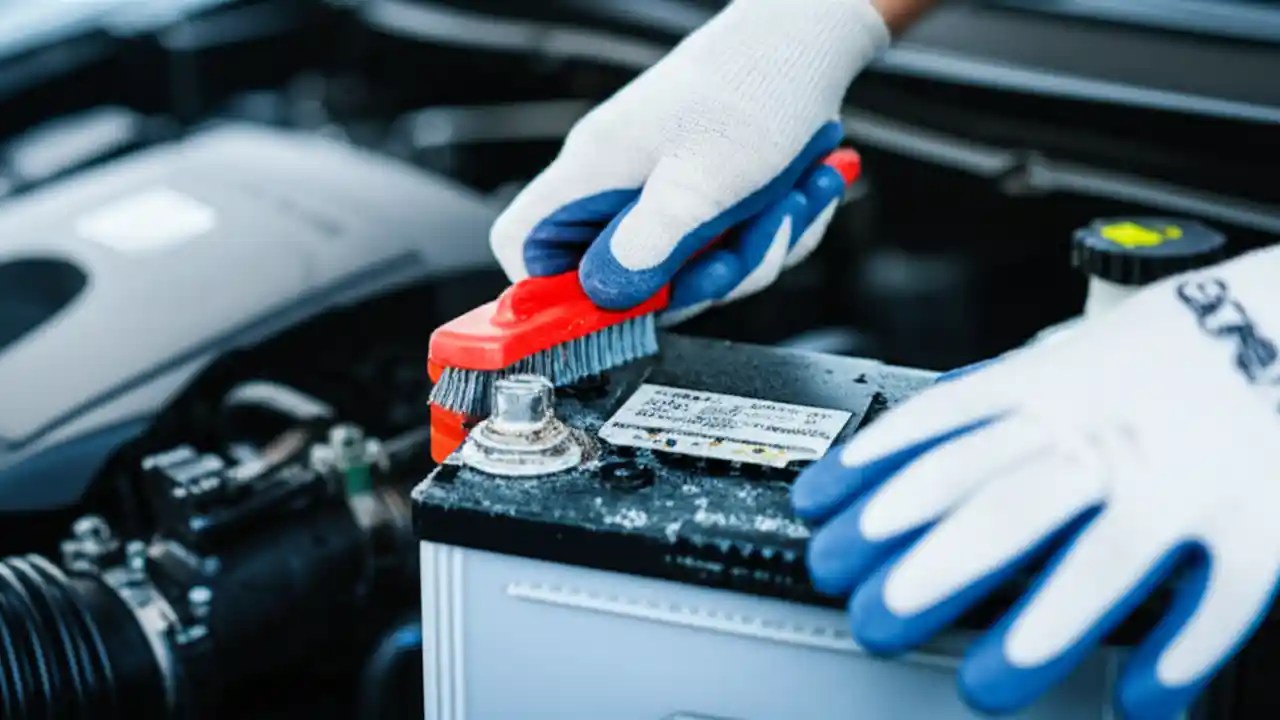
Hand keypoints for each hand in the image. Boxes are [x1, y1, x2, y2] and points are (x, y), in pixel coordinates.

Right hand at [489, 0, 887, 322]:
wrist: (810, 43)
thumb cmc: (753, 89)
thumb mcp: (702, 182)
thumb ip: (648, 246)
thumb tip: (606, 295)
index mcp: (593, 173)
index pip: (524, 245)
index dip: (552, 291)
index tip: (614, 308)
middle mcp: (617, 180)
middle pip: (625, 275)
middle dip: (697, 278)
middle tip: (736, 254)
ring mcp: (660, 185)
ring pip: (689, 265)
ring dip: (751, 250)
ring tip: (785, 204)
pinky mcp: (703, 187)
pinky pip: (727, 243)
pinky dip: (769, 228)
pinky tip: (797, 194)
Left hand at [793, 246, 1279, 717]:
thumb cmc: (1157, 353)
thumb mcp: (1060, 357)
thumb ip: (988, 405)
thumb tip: (889, 456)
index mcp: (1050, 388)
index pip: (945, 432)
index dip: (877, 480)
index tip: (821, 520)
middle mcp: (1108, 434)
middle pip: (1010, 504)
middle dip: (935, 567)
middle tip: (876, 616)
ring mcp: (1185, 478)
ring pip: (1108, 558)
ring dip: (1043, 626)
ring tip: (984, 684)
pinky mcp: (1261, 520)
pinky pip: (1220, 596)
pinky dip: (1181, 649)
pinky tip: (1139, 696)